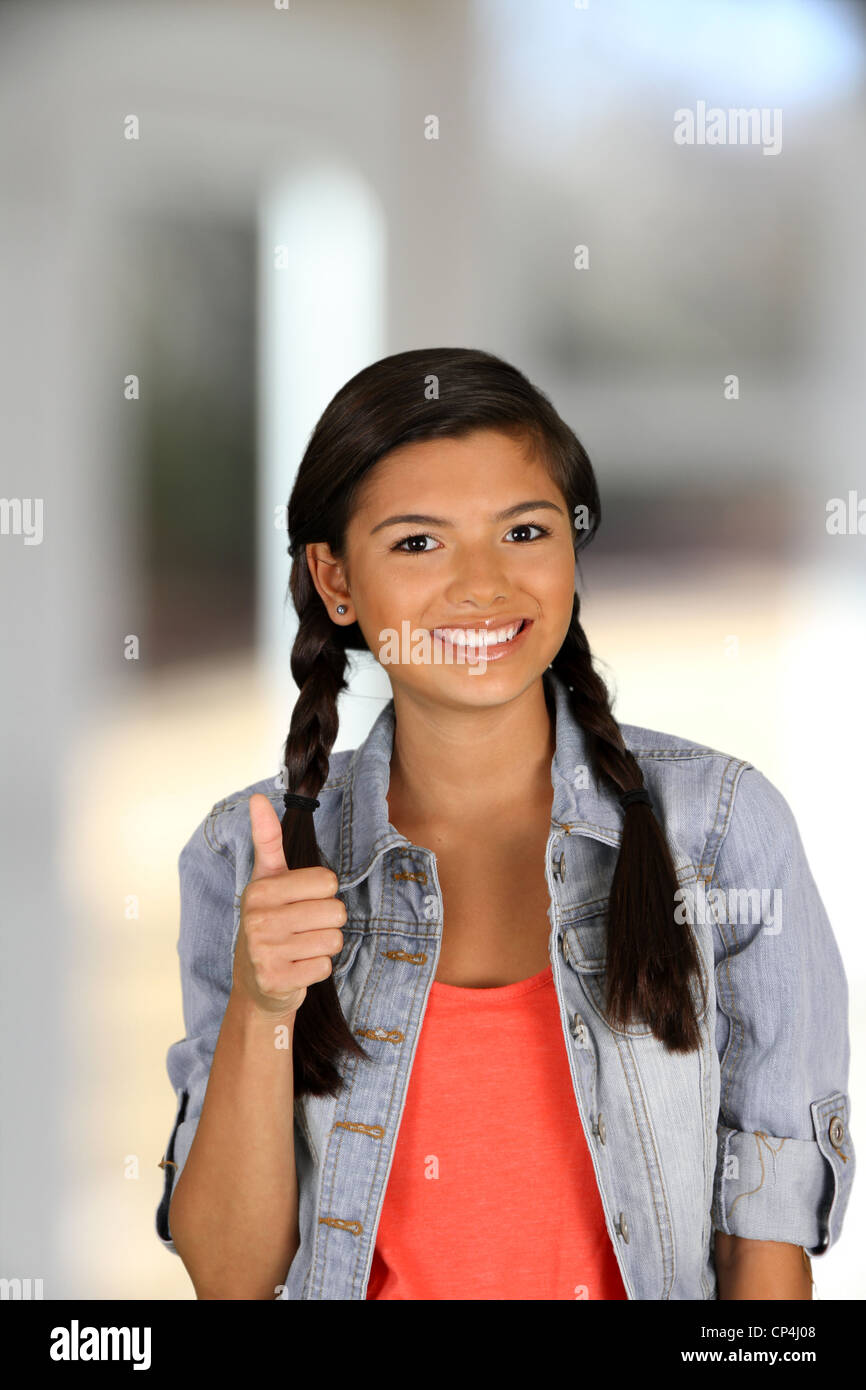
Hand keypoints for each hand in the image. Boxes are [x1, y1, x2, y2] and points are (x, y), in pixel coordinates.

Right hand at [232, 793, 346, 1017]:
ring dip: (324, 946)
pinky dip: (317, 969)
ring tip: (300, 948)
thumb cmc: (268, 924)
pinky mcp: (276, 980)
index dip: (322, 894)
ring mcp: (265, 952)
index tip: (301, 903)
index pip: (328, 881)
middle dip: (328, 922)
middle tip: (303, 929)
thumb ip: (267, 840)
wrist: (254, 983)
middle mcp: (259, 919)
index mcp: (261, 890)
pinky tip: (297, 968)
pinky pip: (325, 966)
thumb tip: (258, 798)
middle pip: (336, 911)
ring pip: (333, 940)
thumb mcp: (266, 880)